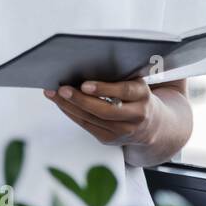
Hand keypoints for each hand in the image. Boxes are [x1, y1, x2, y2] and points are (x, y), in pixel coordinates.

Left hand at [43, 78, 161, 148]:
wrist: (151, 126)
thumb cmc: (137, 97)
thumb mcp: (136, 84)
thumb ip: (119, 77)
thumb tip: (86, 66)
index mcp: (143, 96)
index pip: (124, 92)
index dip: (104, 89)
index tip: (85, 84)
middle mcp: (136, 116)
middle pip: (104, 110)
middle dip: (80, 100)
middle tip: (62, 89)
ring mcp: (123, 131)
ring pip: (91, 119)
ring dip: (69, 106)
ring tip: (54, 94)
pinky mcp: (109, 139)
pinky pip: (86, 126)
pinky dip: (71, 114)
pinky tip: (62, 104)